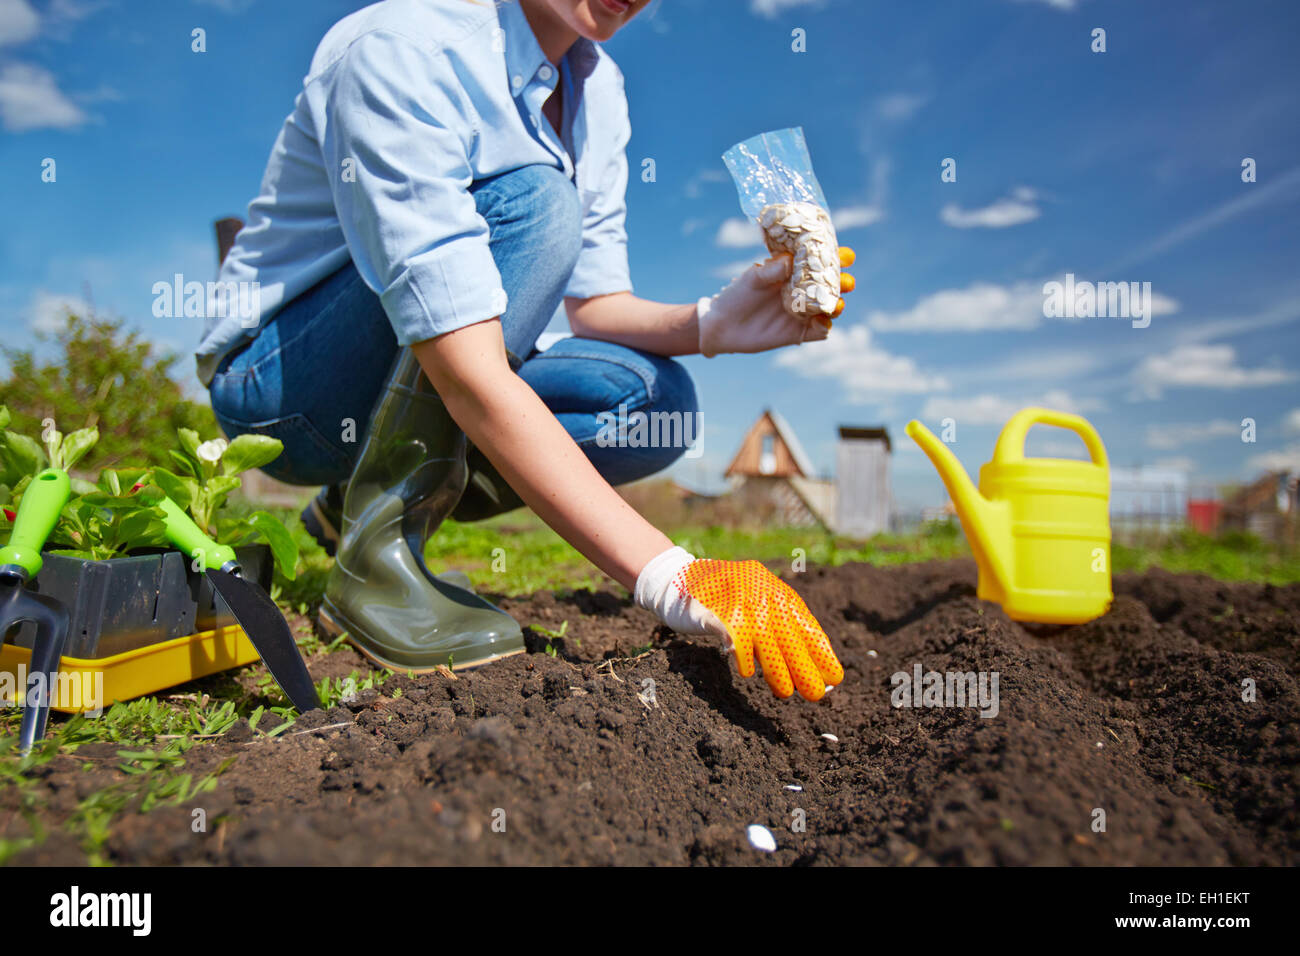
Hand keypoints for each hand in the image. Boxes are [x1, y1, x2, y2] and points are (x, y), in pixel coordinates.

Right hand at [634, 546, 844, 700]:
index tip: (834, 676)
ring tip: (786, 693)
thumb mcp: (754, 603)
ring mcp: (739, 601)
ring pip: (765, 642)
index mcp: (775, 591)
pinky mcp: (716, 612)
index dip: (821, 652)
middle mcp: (762, 593)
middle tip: (817, 694)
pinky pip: (735, 639)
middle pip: (789, 636)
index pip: (805, 624)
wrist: (677, 579)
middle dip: (805, 668)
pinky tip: (749, 674)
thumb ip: (775, 626)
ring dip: (777, 671)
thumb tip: (805, 665)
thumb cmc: (721, 598)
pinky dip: (744, 658)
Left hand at [697, 246, 855, 357]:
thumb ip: (772, 270)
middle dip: (843, 283)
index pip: (821, 263)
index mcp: (795, 273)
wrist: (722, 326)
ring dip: (836, 305)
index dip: (837, 259)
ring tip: (835, 303)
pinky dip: (824, 326)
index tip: (845, 256)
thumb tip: (789, 260)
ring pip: (829, 308)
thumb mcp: (753, 278)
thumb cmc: (737, 295)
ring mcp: (803, 313)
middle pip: (832, 286)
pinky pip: (820, 331)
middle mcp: (804, 292)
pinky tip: (822, 322)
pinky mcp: (799, 333)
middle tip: (845, 282)